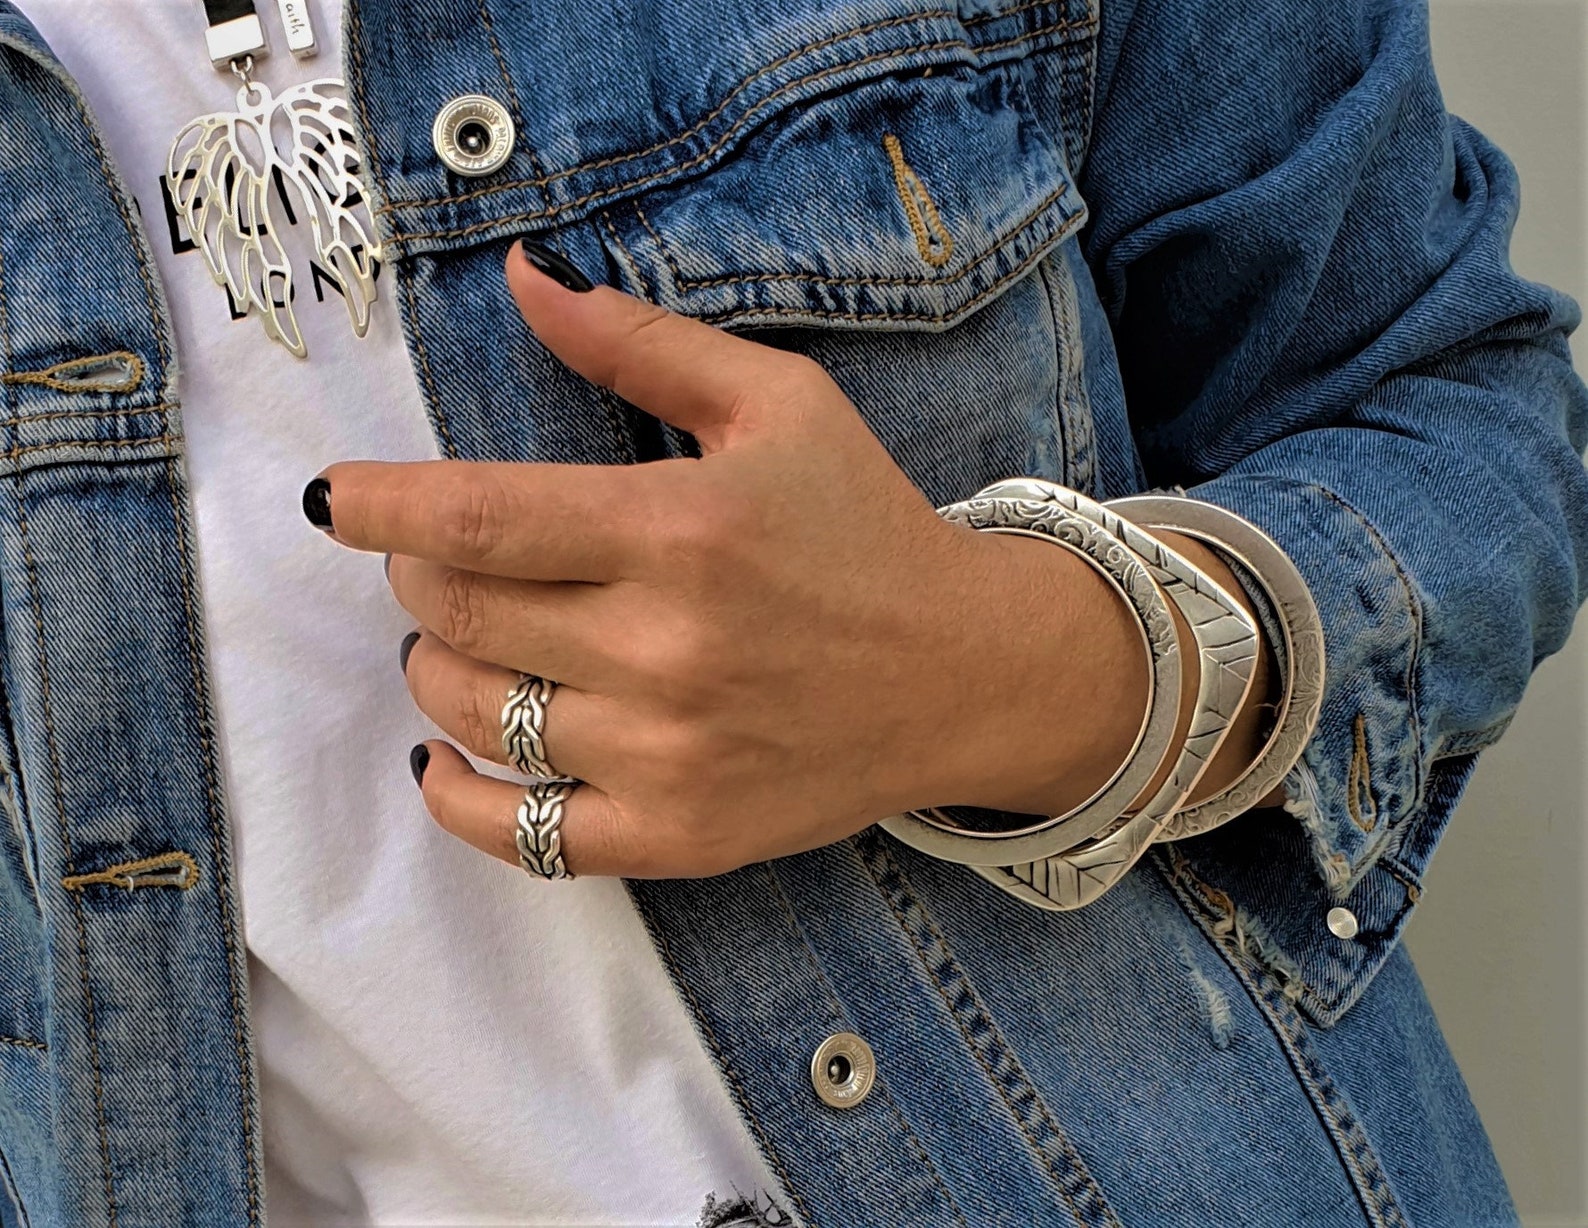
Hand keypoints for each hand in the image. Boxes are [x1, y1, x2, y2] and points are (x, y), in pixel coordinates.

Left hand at [308, 243, 1260, 877]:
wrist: (968, 673)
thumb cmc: (867, 527)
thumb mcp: (779, 405)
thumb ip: (642, 341)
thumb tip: (524, 277)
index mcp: (682, 529)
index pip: (473, 521)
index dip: (378, 506)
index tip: (336, 498)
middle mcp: (668, 648)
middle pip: (454, 612)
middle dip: (421, 574)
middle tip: (454, 557)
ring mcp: (671, 754)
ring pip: (469, 714)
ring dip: (439, 663)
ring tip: (477, 636)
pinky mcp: (682, 833)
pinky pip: (520, 836)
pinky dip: (456, 799)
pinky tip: (449, 760)